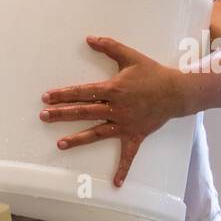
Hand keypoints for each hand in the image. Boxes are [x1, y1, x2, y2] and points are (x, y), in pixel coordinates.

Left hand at [38, 35, 188, 186]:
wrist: (177, 92)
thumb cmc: (152, 73)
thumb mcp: (130, 56)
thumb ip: (109, 46)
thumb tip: (88, 38)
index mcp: (113, 89)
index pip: (83, 91)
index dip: (64, 94)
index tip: (46, 97)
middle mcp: (116, 108)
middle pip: (84, 111)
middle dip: (62, 114)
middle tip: (43, 116)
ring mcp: (125, 123)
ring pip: (97, 132)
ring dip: (78, 139)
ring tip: (59, 144)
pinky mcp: (135, 135)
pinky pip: (129, 155)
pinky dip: (123, 169)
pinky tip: (116, 183)